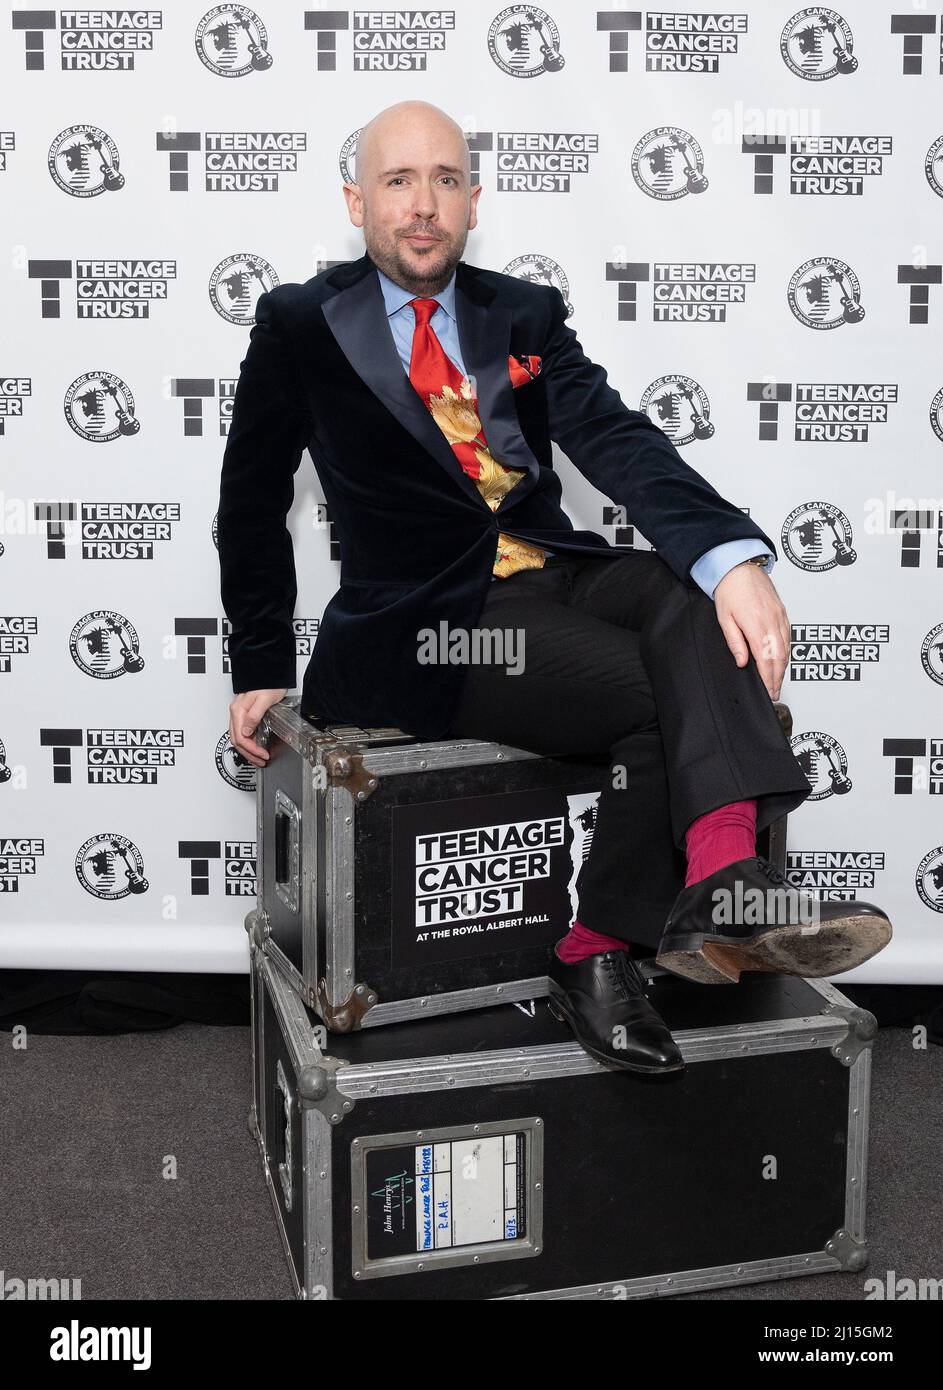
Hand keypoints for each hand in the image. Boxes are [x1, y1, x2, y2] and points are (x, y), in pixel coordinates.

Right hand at [229, 688, 287, 768]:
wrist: (270, 672)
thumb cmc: (269, 683)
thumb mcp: (264, 700)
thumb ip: (254, 716)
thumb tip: (246, 732)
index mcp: (238, 710)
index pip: (241, 737)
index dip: (252, 750)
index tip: (262, 755)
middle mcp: (236, 712)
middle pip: (237, 740)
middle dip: (249, 754)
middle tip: (260, 761)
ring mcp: (238, 713)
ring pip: (238, 738)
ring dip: (247, 751)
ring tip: (258, 759)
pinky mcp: (244, 714)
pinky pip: (241, 732)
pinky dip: (247, 743)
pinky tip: (255, 748)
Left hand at [713, 562, 789, 700]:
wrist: (739, 567)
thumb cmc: (730, 590)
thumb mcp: (725, 619)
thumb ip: (735, 642)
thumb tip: (742, 662)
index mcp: (756, 625)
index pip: (766, 660)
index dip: (768, 679)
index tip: (768, 691)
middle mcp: (772, 621)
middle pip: (779, 657)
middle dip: (777, 678)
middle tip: (774, 692)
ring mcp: (780, 616)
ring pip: (786, 648)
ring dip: (783, 667)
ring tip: (778, 681)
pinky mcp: (783, 612)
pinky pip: (788, 636)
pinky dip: (787, 651)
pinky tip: (782, 660)